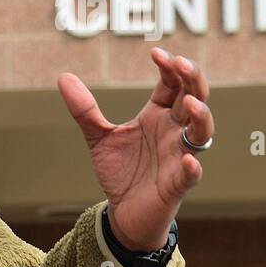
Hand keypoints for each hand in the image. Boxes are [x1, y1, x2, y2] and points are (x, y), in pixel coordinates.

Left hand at [57, 46, 212, 250]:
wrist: (123, 214)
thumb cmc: (121, 171)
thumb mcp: (99, 137)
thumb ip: (84, 110)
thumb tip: (63, 77)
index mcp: (159, 116)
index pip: (173, 84)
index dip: (170, 67)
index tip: (156, 53)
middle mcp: (174, 132)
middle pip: (195, 98)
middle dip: (193, 80)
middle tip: (181, 64)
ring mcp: (179, 157)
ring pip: (202, 133)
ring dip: (200, 117)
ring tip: (190, 104)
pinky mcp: (177, 185)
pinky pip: (191, 174)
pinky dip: (192, 167)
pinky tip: (187, 160)